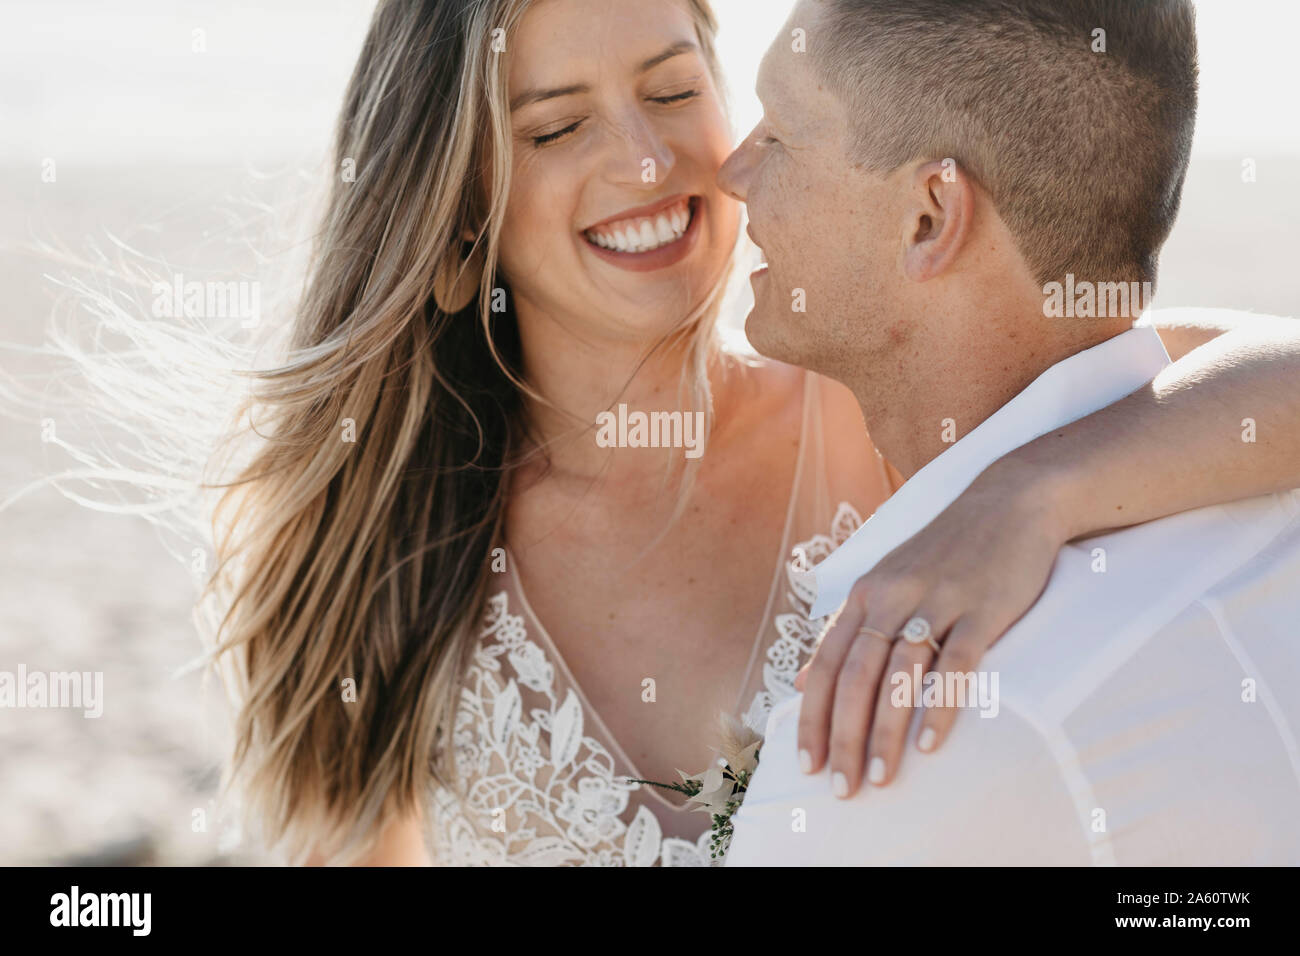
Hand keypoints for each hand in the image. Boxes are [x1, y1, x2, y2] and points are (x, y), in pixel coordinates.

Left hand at [793, 457, 1068, 797]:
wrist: (1010, 502)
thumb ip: (844, 630)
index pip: (827, 664)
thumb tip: (804, 681)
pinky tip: (929, 744)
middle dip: (843, 737)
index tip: (806, 764)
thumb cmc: (945, 551)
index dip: (813, 717)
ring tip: (880, 778)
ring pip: (899, 675)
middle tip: (841, 787)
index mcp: (865, 594)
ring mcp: (937, 601)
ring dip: (885, 732)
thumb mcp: (885, 581)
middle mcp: (892, 597)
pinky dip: (939, 705)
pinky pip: (956, 664)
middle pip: (856, 676)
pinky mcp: (982, 609)